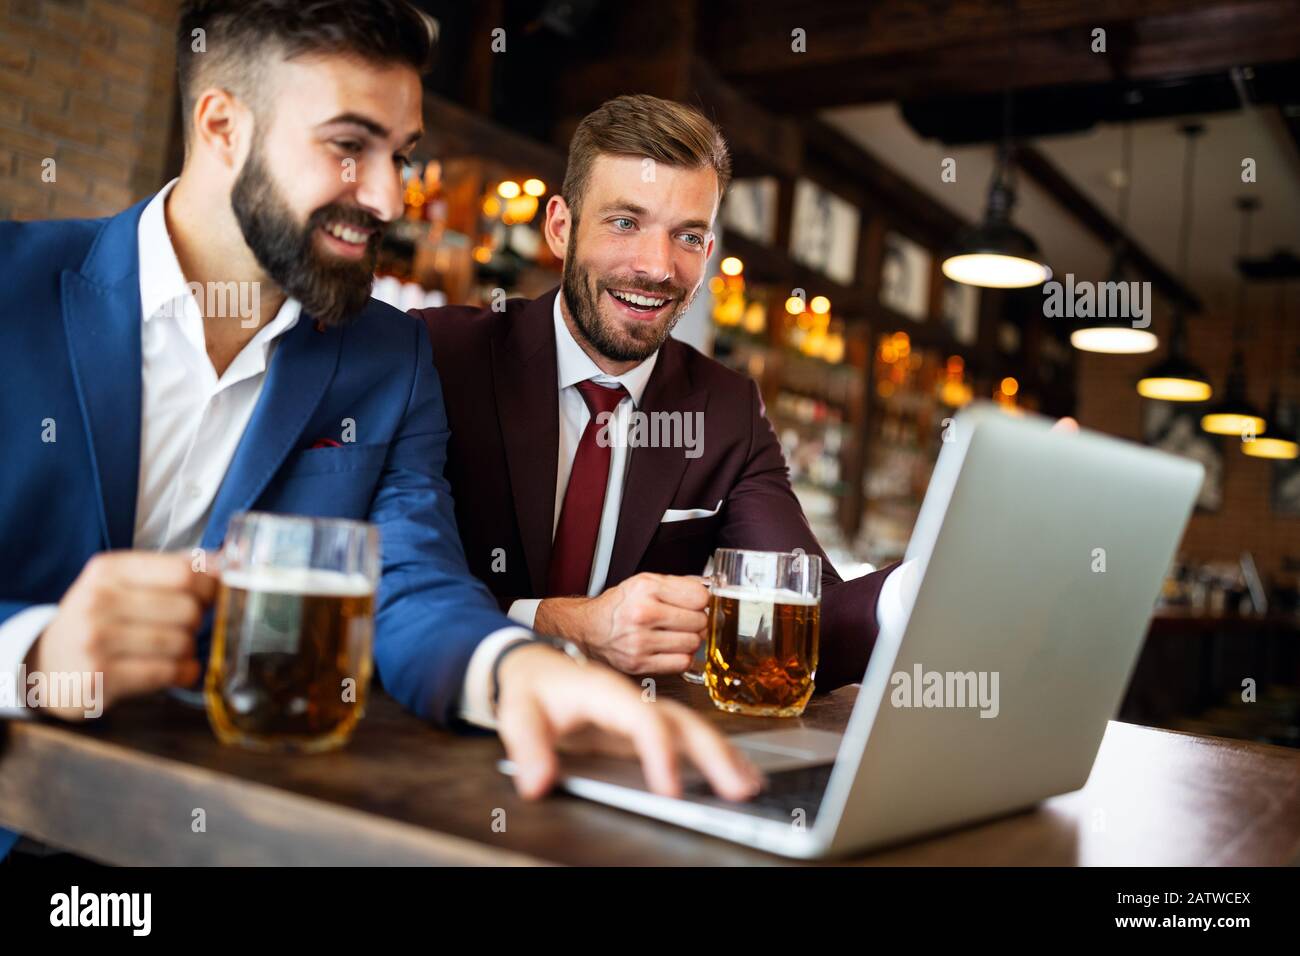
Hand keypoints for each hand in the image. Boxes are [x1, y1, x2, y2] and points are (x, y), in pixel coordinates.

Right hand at [27, 552, 216, 719]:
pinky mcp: (101, 678)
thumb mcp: (123, 582)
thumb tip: (226, 560)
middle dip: (198, 620)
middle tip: (185, 626)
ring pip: (181, 642)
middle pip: (188, 608)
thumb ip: (173, 568)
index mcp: (108, 570)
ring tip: (174, 649)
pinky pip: (168, 672)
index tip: (209, 595)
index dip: (209, 586)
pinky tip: (177, 670)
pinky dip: (184, 673)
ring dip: (189, 649)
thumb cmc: (99, 618)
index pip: (184, 572)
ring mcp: (96, 641)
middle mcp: (98, 601)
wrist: (46, 665)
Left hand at [495, 643, 762, 800]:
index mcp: (605, 692)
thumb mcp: (518, 714)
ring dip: (722, 755)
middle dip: (711, 754)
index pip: (642, 719)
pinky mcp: (648, 726)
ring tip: (748, 785)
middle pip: (682, 722)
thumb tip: (536, 783)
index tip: (670, 790)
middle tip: (736, 788)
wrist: (535, 665)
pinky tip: (736, 773)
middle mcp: (634, 699)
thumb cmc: (531, 687)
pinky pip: (687, 737)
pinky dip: (714, 754)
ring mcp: (644, 711)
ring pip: (692, 728)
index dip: (660, 751)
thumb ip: (527, 747)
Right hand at [535, 572, 708, 674]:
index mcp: (646, 588)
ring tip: (678, 634)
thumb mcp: (645, 582)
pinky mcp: (639, 663)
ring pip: (693, 643)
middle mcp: (642, 613)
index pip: (699, 596)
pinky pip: (681, 663)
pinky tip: (672, 649)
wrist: (589, 628)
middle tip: (686, 620)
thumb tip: (709, 592)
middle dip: (697, 621)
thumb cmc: (619, 606)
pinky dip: (683, 657)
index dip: (702, 601)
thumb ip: (678, 585)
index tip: (696, 603)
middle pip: (699, 621)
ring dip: (691, 640)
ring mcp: (640, 641)